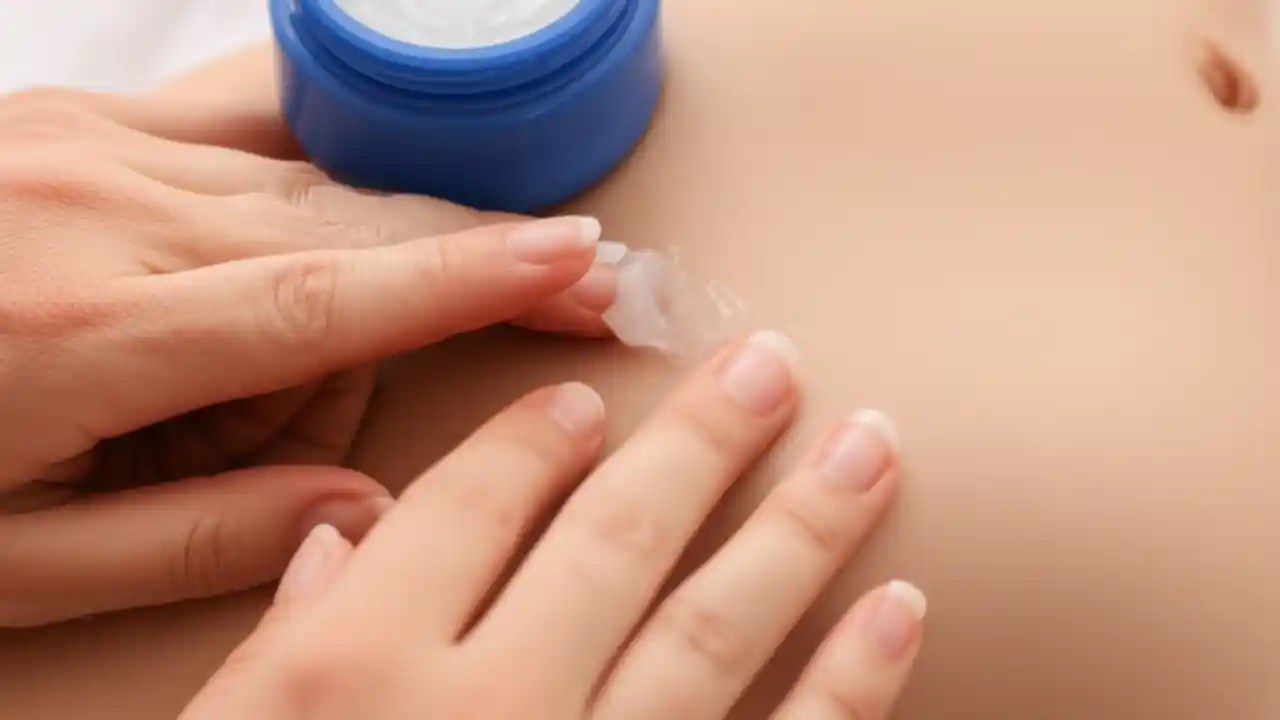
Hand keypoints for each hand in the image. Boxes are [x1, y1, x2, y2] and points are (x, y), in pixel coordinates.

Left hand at [0, 88, 615, 625]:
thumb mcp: (13, 559)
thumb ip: (197, 540)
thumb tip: (359, 519)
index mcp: (88, 329)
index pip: (334, 294)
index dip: (472, 277)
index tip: (579, 262)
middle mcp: (101, 206)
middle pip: (348, 223)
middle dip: (478, 253)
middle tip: (580, 280)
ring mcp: (83, 141)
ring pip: (307, 172)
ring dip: (395, 226)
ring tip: (461, 271)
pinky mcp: (71, 115)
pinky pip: (243, 116)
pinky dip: (320, 158)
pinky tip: (359, 187)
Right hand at [183, 333, 922, 719]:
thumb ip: (279, 653)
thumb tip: (334, 549)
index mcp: (352, 676)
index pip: (466, 507)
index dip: (535, 441)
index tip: (591, 400)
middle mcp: (481, 711)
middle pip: (613, 537)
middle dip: (702, 440)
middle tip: (772, 364)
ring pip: (715, 626)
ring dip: (803, 527)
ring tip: (871, 446)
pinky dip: (852, 682)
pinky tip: (901, 608)